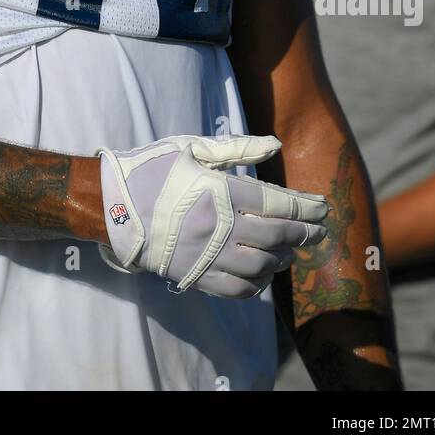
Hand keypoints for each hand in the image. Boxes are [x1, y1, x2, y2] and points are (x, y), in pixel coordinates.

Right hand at [96, 133, 327, 296]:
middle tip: (318, 230)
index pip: (275, 203)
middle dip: (302, 233)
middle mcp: (216, 227)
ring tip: (291, 250)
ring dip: (282, 259)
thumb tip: (276, 145)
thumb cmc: (152, 169)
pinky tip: (264, 274)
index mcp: (217, 192)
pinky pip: (236, 289)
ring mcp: (205, 255)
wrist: (111, 206)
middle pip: (274, 235)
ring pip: (260, 266)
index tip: (323, 208)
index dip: (304, 207)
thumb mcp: (191, 147)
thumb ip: (237, 147)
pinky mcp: (194, 275)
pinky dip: (257, 284)